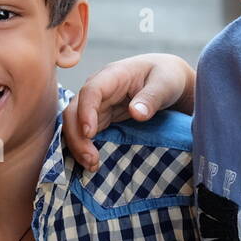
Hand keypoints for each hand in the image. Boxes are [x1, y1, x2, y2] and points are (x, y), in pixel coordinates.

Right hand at [64, 54, 194, 170]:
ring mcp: (96, 105)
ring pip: (75, 124)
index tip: (90, 133)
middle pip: (74, 110)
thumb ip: (152, 97)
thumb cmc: (165, 76)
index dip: (86, 111)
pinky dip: (84, 147)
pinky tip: (92, 163)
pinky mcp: (100, 118)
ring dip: (78, 145)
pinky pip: (84, 133)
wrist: (165, 78)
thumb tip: (137, 114)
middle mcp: (97, 90)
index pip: (91, 91)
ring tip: (92, 165)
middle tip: (90, 159)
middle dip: (77, 135)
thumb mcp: (165, 84)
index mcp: (112, 75)